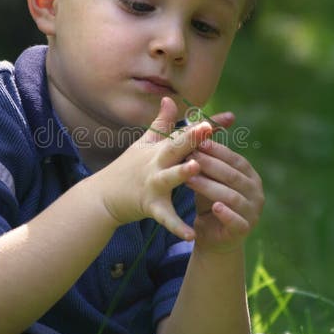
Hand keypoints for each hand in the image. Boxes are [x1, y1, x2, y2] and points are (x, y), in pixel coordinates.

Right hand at [94, 96, 212, 239]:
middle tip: (207, 128)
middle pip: (175, 148)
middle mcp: (156, 163)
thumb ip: (160, 123)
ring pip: (169, 178)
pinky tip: (191, 234)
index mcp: (159, 148)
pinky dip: (177, 226)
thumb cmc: (127, 169)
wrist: (103, 197)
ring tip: (195, 169)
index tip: (230, 118)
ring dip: (181, 173)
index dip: (207, 125)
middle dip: (191, 138)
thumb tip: (169, 98)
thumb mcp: (143, 144)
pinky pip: (165, 217)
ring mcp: (152, 184)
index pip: (185, 133)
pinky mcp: (149, 205)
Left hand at [185, 128, 263, 252]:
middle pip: (232, 175)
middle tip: (189, 157)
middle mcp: (256, 191)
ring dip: (210, 187)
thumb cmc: (209, 202)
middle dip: (210, 165)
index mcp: (249, 176)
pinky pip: (237, 220)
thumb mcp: (208, 179)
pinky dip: (227, 213)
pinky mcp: (245, 229)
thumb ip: (206, 161)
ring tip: (190, 180)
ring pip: (232, 196)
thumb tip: (193, 132)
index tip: (197, 141)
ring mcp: (253, 211)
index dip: (216, 150)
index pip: (235, 159)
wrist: (213, 237)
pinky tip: (215, 207)